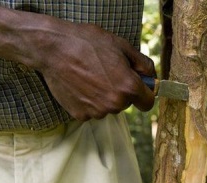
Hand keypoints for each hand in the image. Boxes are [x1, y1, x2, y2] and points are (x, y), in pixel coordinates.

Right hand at [34, 21, 155, 119]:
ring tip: (90, 76)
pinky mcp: (80, 115)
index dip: (145, 94)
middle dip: (121, 91)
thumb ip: (143, 64)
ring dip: (104, 96)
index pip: (148, 103)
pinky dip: (88, 100)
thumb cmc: (88, 43)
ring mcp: (97, 111)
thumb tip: (151, 77)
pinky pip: (91, 110)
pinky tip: (80, 85)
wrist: (54, 48)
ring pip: (108, 107)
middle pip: (126, 104)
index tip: (139, 88)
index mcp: (129, 87)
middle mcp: (115, 103)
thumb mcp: (122, 46)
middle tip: (107, 73)